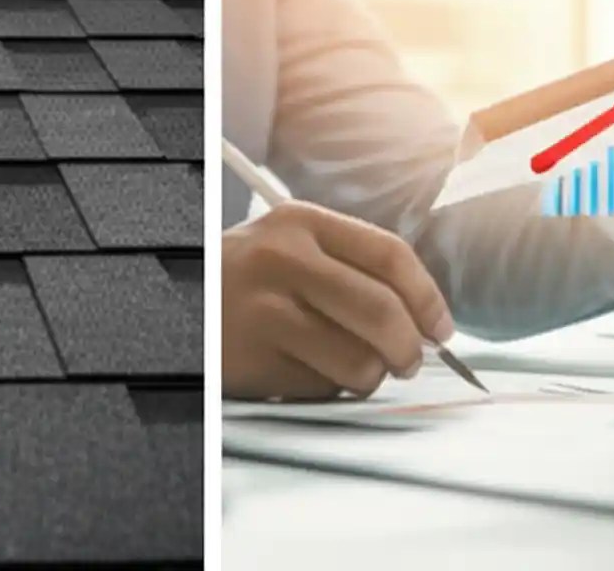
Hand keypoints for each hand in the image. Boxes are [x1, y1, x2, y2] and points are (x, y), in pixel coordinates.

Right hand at [223, 200, 453, 400]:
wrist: (172, 304)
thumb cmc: (241, 283)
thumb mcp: (286, 250)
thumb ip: (347, 270)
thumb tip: (424, 322)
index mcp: (299, 223)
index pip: (389, 255)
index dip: (428, 297)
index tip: (441, 328)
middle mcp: (282, 260)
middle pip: (381, 312)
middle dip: (408, 349)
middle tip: (407, 362)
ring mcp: (264, 311)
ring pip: (357, 360)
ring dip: (366, 377)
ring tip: (348, 369)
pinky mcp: (252, 359)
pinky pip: (320, 388)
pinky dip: (324, 390)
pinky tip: (301, 371)